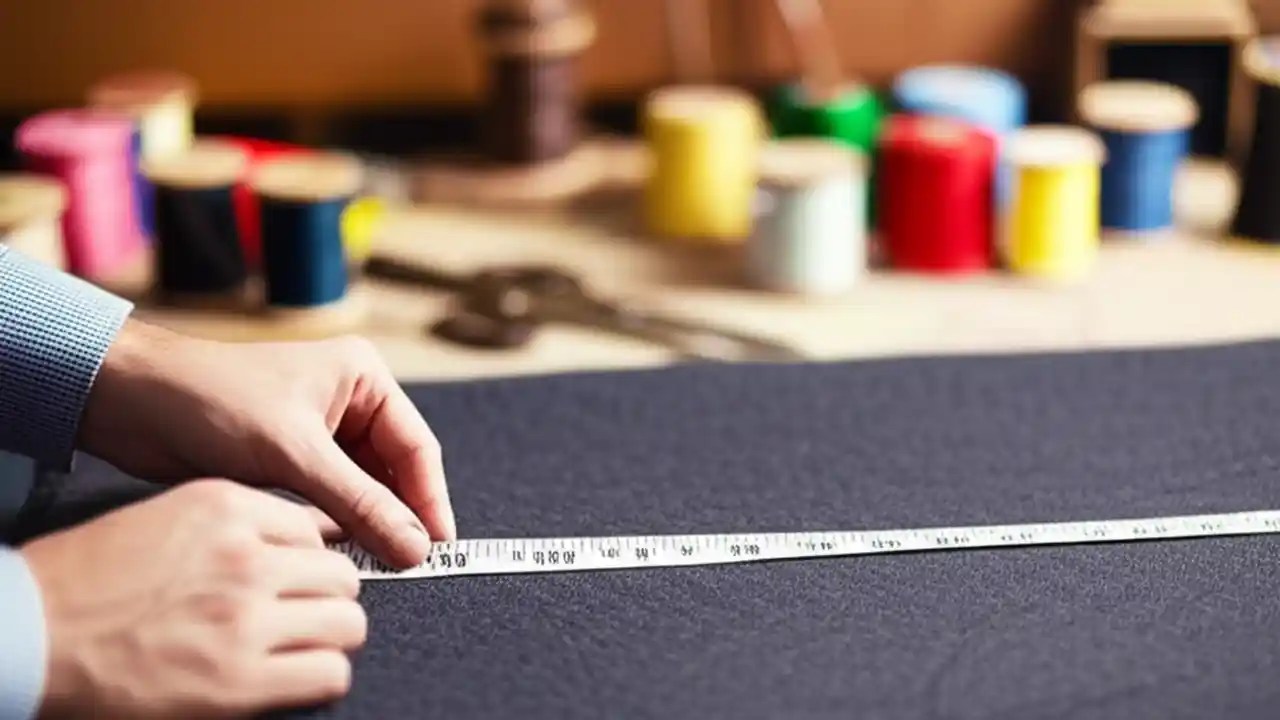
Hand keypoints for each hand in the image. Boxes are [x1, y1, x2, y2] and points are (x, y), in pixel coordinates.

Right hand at [22, 480, 364, 718]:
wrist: (31, 631)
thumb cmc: (86, 579)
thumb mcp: (170, 518)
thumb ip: (241, 522)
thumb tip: (312, 531)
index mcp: (227, 509)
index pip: (319, 529)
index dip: (312, 559)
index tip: (305, 576)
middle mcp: (245, 558)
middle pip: (342, 575)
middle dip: (327, 597)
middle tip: (304, 612)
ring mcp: (246, 620)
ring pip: (347, 623)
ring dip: (330, 636)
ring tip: (302, 644)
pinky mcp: (240, 680)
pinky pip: (328, 674)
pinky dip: (321, 676)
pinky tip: (295, 674)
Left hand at [77, 320, 454, 568]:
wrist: (129, 400)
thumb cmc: (211, 401)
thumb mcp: (294, 454)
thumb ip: (360, 504)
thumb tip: (415, 548)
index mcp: (363, 377)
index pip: (416, 447)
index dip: (430, 501)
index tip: (438, 548)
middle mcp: (349, 399)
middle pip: (396, 469)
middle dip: (402, 514)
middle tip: (413, 563)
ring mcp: (321, 429)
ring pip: (365, 487)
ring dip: (371, 523)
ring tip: (383, 564)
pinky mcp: (291, 456)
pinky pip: (333, 495)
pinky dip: (340, 523)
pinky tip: (344, 552)